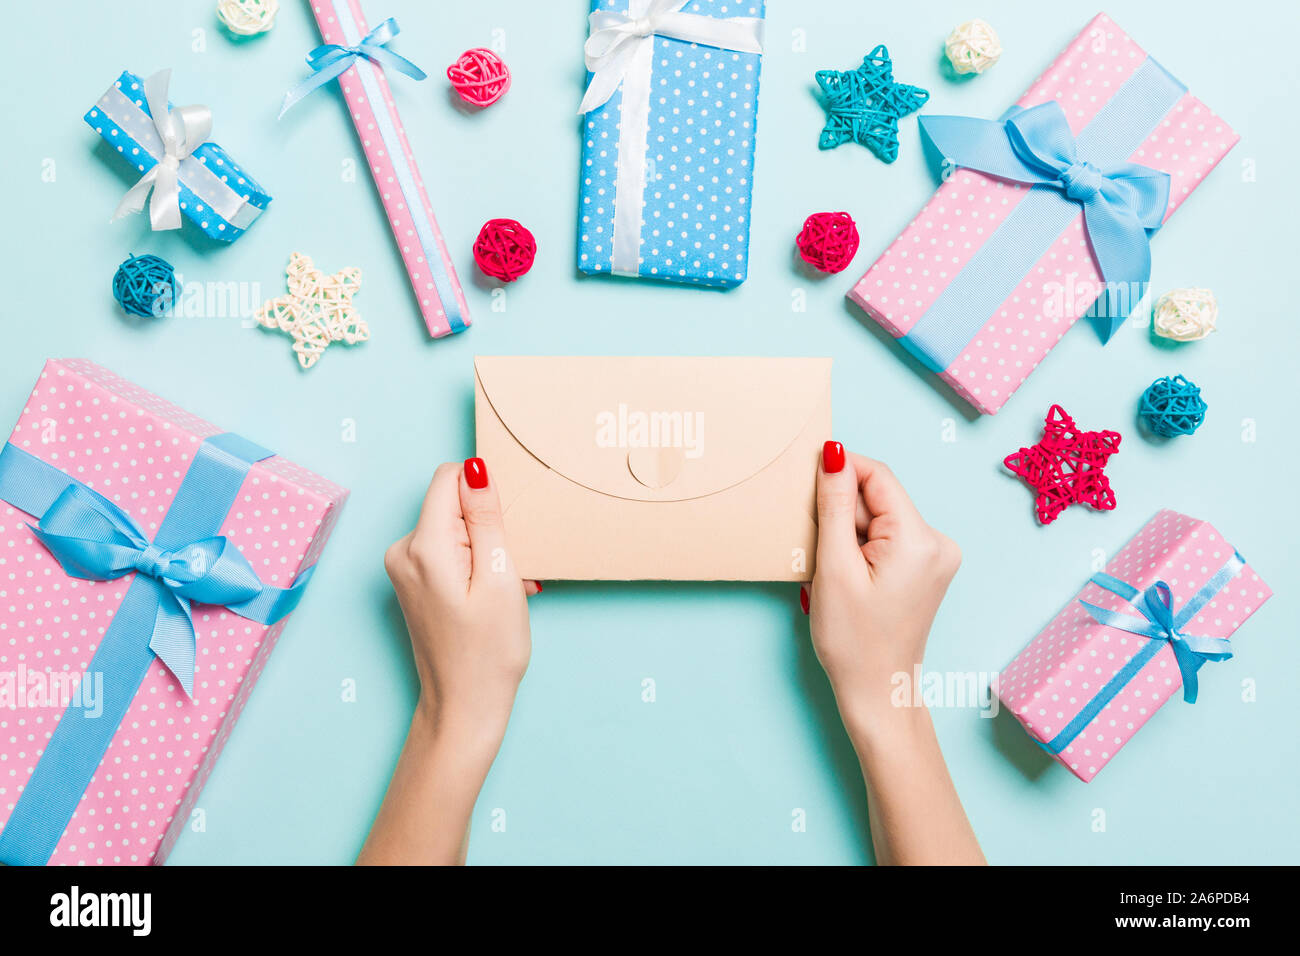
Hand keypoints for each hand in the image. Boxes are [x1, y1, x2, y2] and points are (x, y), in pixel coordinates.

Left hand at [361, 458, 538, 864]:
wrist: (463, 709)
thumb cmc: (488, 653)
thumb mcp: (501, 577)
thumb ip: (486, 517)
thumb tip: (476, 468)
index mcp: (423, 545)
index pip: (450, 478)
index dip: (484, 494)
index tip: (505, 527)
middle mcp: (402, 551)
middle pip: (452, 505)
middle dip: (489, 528)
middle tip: (511, 571)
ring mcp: (404, 569)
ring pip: (453, 530)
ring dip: (487, 551)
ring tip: (506, 590)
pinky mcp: (412, 583)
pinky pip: (447, 552)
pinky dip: (475, 566)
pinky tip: (493, 596)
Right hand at [803, 442, 981, 864]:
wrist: (878, 694)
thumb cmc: (853, 641)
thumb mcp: (834, 567)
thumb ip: (834, 505)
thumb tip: (835, 452)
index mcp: (920, 539)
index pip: (878, 476)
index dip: (840, 470)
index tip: (806, 481)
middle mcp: (938, 542)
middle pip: (879, 497)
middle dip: (842, 512)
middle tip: (817, 547)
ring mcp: (936, 557)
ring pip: (880, 518)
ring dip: (848, 532)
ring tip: (832, 570)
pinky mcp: (927, 569)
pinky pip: (888, 538)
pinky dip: (861, 547)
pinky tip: (846, 575)